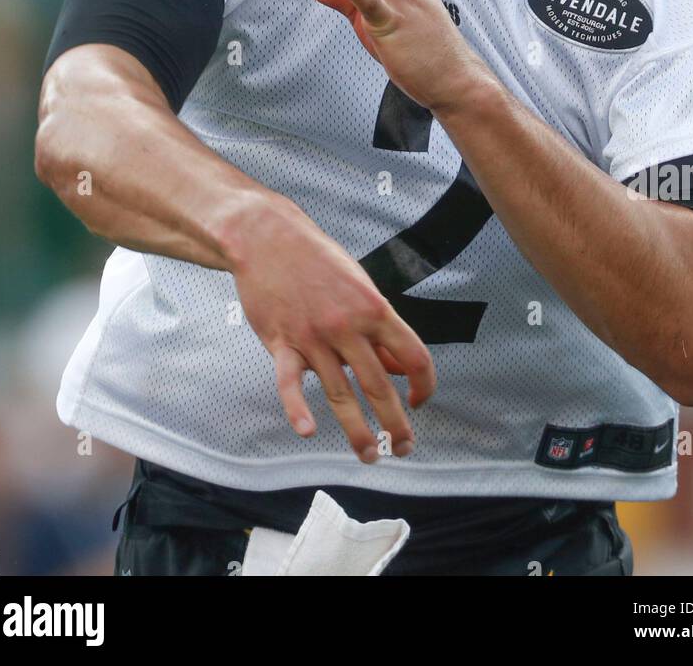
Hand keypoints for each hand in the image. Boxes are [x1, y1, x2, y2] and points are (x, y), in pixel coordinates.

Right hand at [231, 191, 435, 460]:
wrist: (268, 238)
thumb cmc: (317, 260)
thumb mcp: (359, 284)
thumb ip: (377, 327)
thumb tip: (398, 365)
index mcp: (374, 308)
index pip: (413, 356)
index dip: (424, 384)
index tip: (420, 401)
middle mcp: (347, 326)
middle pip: (379, 385)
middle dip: (396, 422)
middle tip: (405, 448)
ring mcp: (313, 336)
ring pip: (340, 394)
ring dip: (357, 430)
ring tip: (369, 454)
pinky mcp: (281, 342)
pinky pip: (290, 382)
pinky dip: (298, 408)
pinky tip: (308, 431)